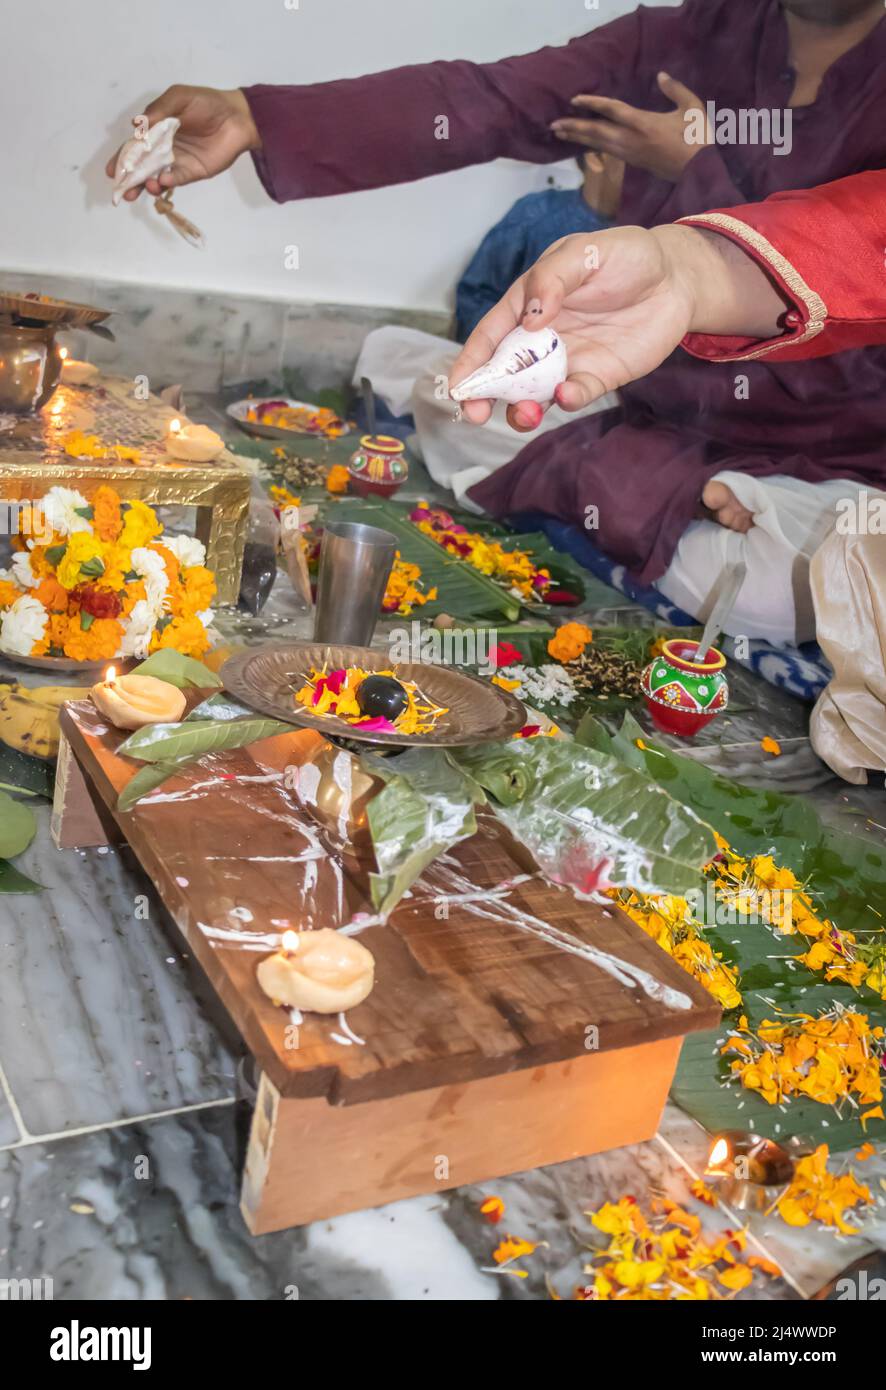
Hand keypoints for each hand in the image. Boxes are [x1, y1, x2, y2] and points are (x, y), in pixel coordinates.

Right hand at [105, 86, 260, 200]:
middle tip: (123, 191)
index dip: (122, 159)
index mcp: (155, 131)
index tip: (111, 171)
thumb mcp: (178, 98)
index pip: (134, 147)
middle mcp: (163, 149)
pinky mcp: (192, 172)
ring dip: (148, 185)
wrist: (236, 116)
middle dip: (131, 180)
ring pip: (157, 177)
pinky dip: (168, 182)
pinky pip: (177, 179)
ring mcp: (177, 162)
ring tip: (146, 187)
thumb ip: (158, 110)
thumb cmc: (206, 103)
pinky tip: (163, 181)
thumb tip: (136, 125)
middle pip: (142, 167)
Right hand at [449, 224, 786, 431]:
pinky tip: (567, 394)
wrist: (676, 277)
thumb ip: (554, 278)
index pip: (490, 337)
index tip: (457, 386)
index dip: (470, 363)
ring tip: (526, 413)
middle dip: (484, 398)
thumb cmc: (626, 256)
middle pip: (503, 375)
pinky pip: (576, 394)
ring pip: (533, 393)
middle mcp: (541, 339)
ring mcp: (568, 361)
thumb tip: (531, 317)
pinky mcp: (597, 377)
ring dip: (522, 409)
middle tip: (474, 414)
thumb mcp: (587, 252)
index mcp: (528, 305)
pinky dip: (568, 399)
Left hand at [550, 72, 709, 181]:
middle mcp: (630, 139)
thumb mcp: (691, 107)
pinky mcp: (632, 161)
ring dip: (578, 138)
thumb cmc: (696, 136)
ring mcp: (629, 153)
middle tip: (552, 125)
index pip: (611, 110)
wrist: (698, 170)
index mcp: (642, 123)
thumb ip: (674, 89)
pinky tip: (582, 143)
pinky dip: (591, 146)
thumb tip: (661, 76)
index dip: (591, 104)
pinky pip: (606, 151)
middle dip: (573, 128)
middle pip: (596, 132)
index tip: (574, 100)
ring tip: (559, 133)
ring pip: (598, 144)